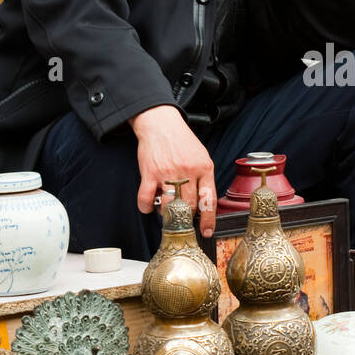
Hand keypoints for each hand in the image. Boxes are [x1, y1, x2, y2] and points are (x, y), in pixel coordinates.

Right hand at [129, 105, 216, 237]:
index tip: (206, 231)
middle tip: (182, 217)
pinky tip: (148, 206)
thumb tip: (205, 203)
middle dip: (186, 216)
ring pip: (169, 206)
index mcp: (204, 168)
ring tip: (166, 209)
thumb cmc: (182, 141)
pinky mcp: (149, 173)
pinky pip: (146, 199)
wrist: (161, 123)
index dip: (208, 220)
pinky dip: (146, 207)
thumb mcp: (202, 156)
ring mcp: (168, 173)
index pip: (209, 200)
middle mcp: (187, 171)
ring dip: (167, 213)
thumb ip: (204, 178)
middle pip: (190, 206)